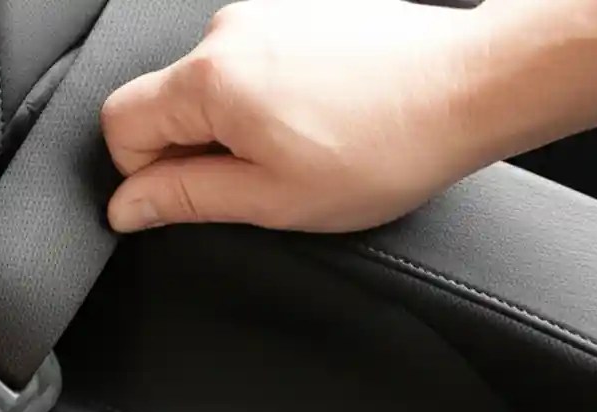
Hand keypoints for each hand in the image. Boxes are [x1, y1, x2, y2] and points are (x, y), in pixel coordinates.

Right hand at [102, 0, 493, 232]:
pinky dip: (268, 98)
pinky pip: (252, 62)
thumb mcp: (272, 199)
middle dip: (194, 150)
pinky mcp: (298, 11)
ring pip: (211, 84)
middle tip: (260, 181)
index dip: (142, 175)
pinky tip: (321, 119)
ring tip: (303, 148)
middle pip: (165, 102)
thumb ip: (185, 200)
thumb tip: (127, 206)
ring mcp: (265, 14)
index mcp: (209, 79)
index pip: (120, 124)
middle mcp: (227, 32)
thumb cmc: (388, 144)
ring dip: (235, 125)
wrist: (476, 84)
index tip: (186, 197)